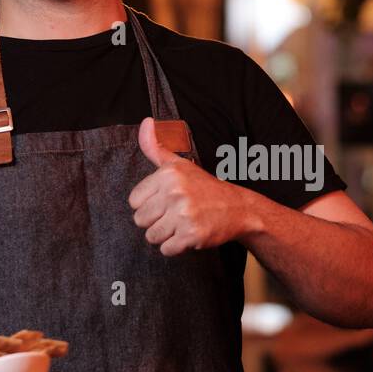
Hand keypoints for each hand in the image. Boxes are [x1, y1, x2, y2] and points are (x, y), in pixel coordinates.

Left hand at [128, 117, 253, 256]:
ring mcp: (184, 214)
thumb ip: (156, 147)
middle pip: (140, 220)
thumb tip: (145, 122)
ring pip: (152, 237)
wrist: (238, 209)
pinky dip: (177, 248)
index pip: (134, 201)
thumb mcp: (180, 164)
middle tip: (175, 215)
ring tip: (182, 224)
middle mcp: (175, 192)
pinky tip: (189, 235)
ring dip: (166, 236)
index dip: (149, 205)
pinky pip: (166, 250)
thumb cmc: (204, 188)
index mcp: (168, 174)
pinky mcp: (192, 234)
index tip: (166, 202)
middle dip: (156, 222)